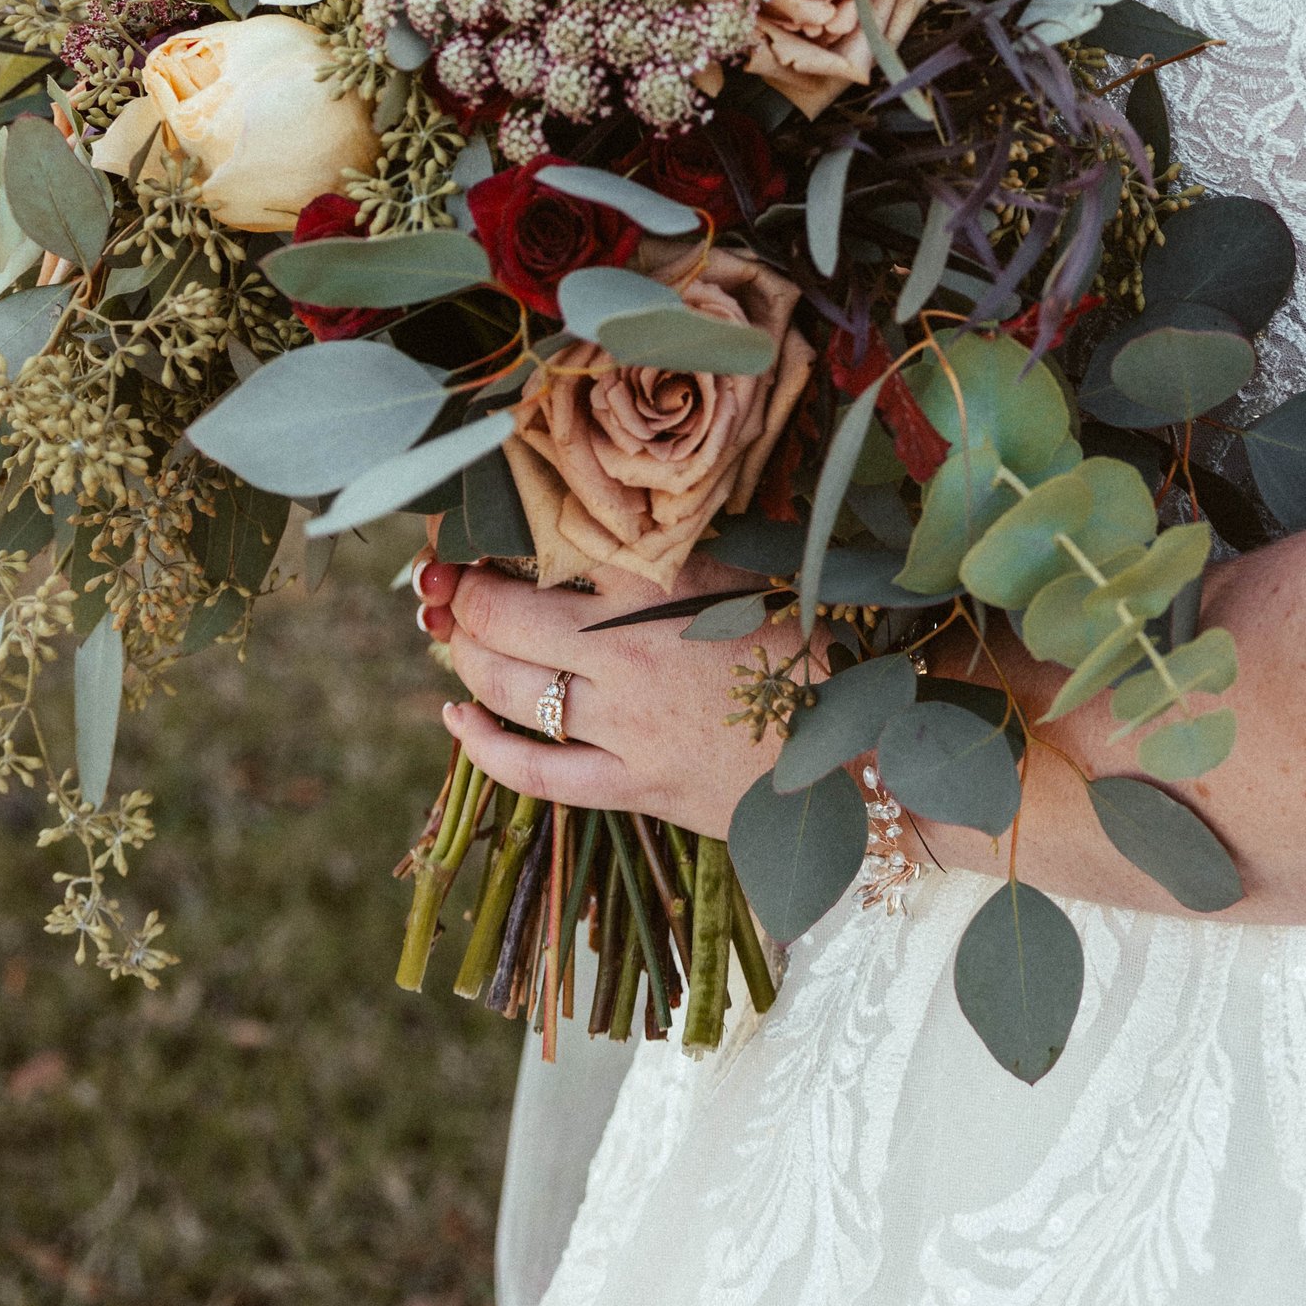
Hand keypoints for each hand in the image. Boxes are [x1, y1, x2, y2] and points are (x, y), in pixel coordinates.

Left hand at [414, 553, 789, 833]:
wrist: (853, 758)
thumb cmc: (809, 657)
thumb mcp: (748, 580)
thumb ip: (680, 553)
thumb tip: (617, 518)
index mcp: (660, 587)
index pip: (554, 547)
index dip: (501, 538)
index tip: (477, 531)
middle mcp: (630, 653)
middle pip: (508, 618)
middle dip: (467, 598)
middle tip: (452, 585)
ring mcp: (626, 726)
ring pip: (510, 689)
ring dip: (470, 657)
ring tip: (459, 638)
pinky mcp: (631, 787)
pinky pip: (534, 772)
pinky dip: (482, 746)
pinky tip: (457, 717)